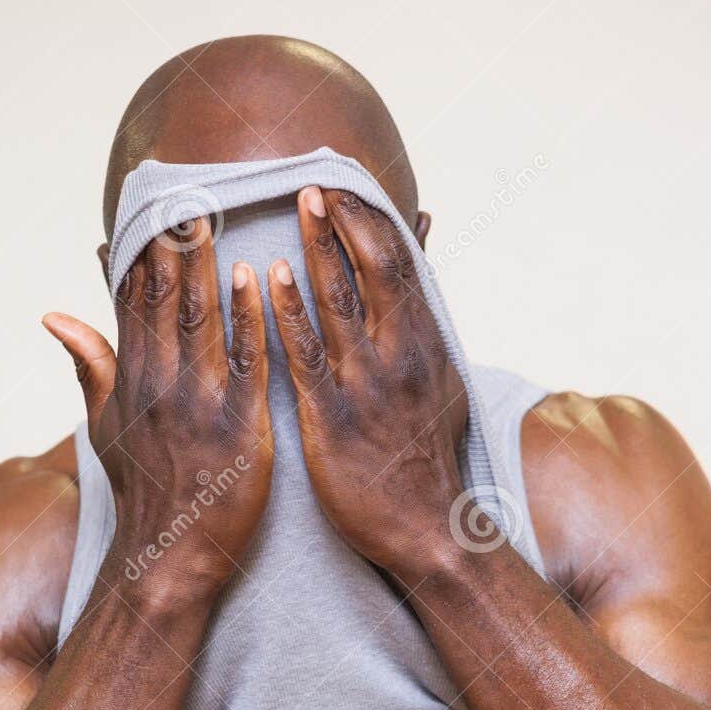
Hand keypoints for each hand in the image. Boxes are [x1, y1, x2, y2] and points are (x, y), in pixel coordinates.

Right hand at [43, 218, 271, 592]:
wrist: (167, 556)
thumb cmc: (143, 491)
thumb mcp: (102, 427)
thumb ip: (87, 363)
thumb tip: (53, 313)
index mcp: (131, 379)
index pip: (131, 300)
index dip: (141, 249)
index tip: (151, 202)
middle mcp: (158, 384)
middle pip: (164, 299)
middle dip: (173, 243)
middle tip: (186, 188)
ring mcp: (197, 405)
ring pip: (200, 320)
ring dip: (205, 264)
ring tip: (212, 214)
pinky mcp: (237, 427)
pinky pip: (245, 364)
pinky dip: (246, 319)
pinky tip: (252, 278)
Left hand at [267, 187, 466, 573]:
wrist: (425, 527)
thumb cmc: (423, 454)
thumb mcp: (440, 378)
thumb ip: (422, 314)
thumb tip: (422, 246)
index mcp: (425, 344)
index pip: (399, 266)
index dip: (372, 221)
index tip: (347, 183)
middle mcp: (402, 356)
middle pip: (374, 271)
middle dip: (345, 223)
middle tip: (314, 182)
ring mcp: (369, 385)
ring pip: (342, 303)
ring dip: (318, 249)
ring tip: (297, 206)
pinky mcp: (335, 419)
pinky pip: (310, 356)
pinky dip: (292, 313)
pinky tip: (270, 279)